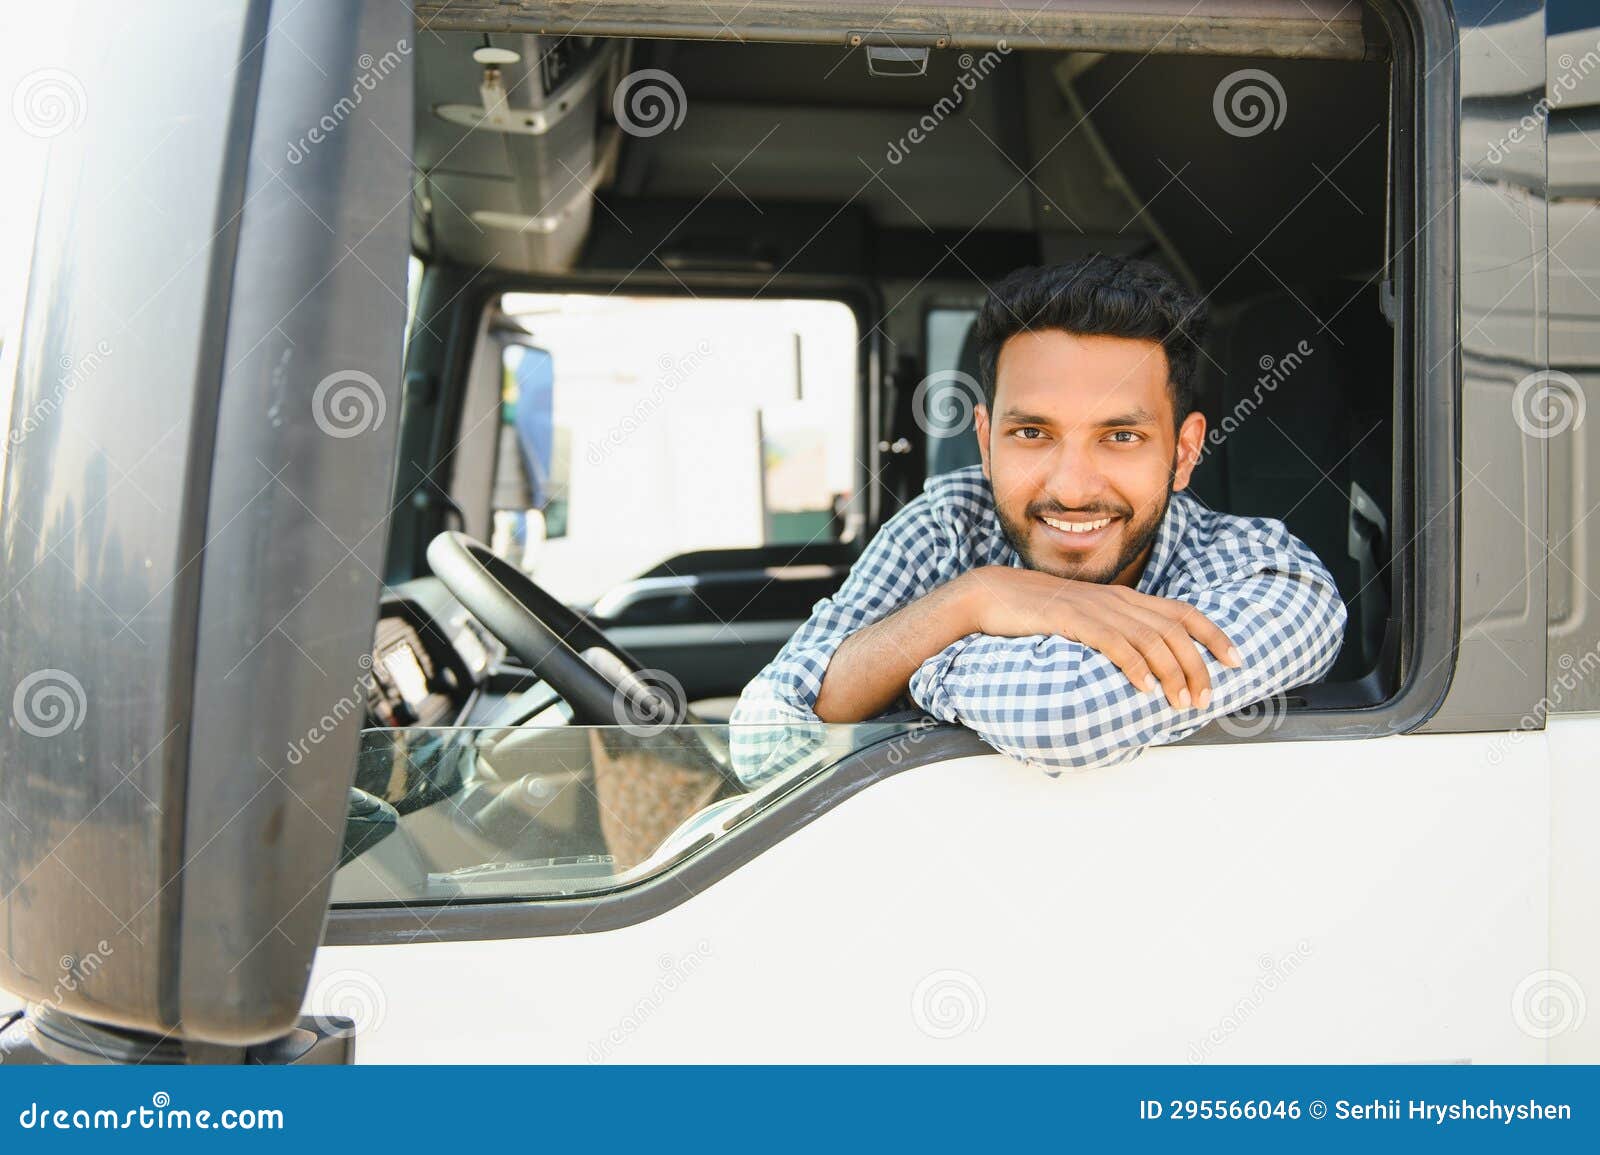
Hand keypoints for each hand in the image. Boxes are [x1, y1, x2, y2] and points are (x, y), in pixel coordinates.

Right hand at [956, 566, 1240, 709]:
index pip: (1184, 613)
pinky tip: (1144, 689)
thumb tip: (1143, 666)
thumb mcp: (1087, 620)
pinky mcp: (1073, 620)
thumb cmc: (1038, 615)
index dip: (1214, 636)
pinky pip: (1115, 643)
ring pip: (1152, 639)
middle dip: (1198, 667)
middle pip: (1175, 630)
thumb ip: (1115, 633)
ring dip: (1172, 674)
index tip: (1236, 662)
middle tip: (1203, 700)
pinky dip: (1135, 667)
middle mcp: (1118, 601)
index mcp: (1125, 599)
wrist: (992, 596)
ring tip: (1180, 703)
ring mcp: (1096, 609)